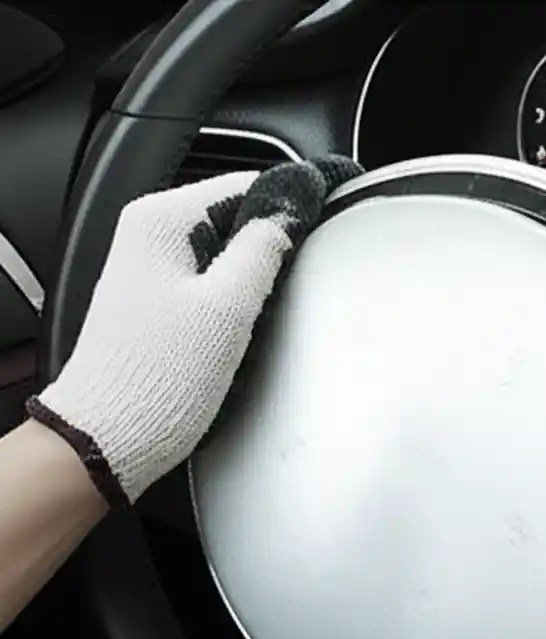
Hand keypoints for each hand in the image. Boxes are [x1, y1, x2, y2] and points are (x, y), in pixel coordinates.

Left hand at [28, 157, 360, 506]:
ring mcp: (149, 268)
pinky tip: (240, 327)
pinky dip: (234, 298)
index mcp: (160, 220)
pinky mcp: (156, 301)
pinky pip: (211, 281)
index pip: (245, 183)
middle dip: (270, 245)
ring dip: (253, 276)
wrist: (109, 437)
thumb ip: (265, 247)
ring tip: (262, 311)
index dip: (290, 202)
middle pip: (236, 216)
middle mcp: (147, 235)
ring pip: (226, 251)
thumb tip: (291, 210)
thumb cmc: (158, 377)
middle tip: (291, 283)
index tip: (324, 224)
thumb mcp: (229, 307)